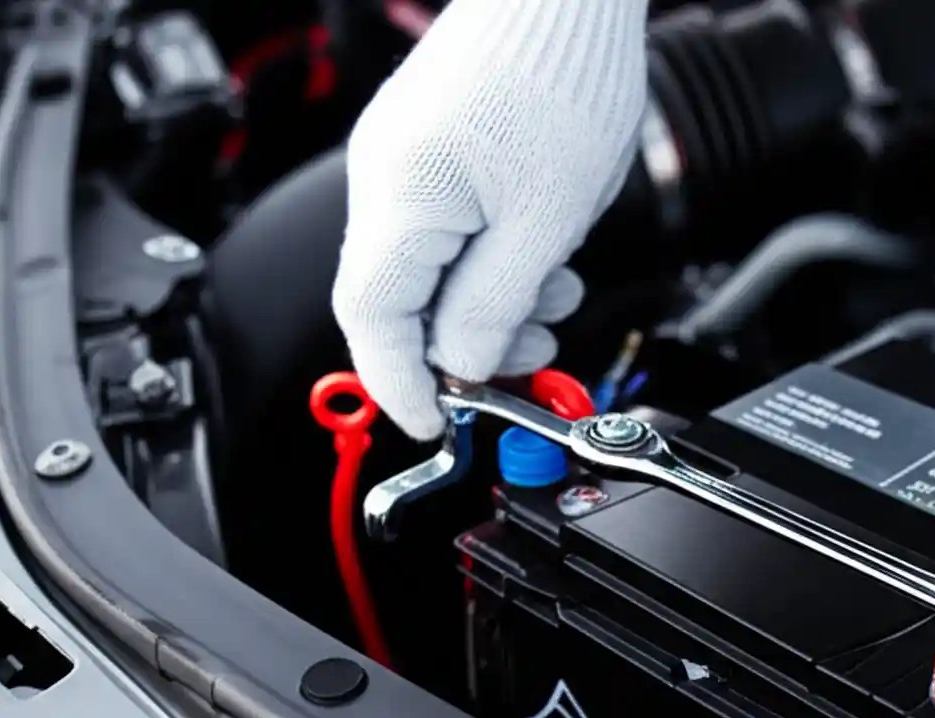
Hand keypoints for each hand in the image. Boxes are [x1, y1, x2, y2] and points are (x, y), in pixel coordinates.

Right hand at [333, 0, 647, 438]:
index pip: (371, 320)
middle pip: (402, 298)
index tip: (432, 421)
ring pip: (432, 266)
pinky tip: (542, 249)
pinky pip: (448, 226)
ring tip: (556, 291)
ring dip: (494, 298)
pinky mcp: (430, 148)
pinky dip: (492, 256)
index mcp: (402, 200)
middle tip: (533, 350)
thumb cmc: (562, 79)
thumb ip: (496, 304)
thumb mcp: (545, 220)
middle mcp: (386, 179)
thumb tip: (464, 365)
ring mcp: (404, 159)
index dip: (399, 383)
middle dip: (469, 340)